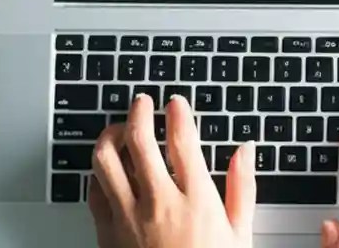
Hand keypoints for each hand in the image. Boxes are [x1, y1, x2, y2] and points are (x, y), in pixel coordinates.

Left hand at [89, 94, 256, 247]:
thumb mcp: (240, 235)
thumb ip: (242, 187)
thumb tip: (245, 151)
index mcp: (196, 200)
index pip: (182, 140)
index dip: (178, 113)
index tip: (176, 103)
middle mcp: (159, 203)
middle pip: (139, 140)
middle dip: (140, 112)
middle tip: (143, 103)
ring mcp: (128, 218)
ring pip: (106, 160)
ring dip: (111, 136)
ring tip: (120, 129)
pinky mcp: (106, 234)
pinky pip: (93, 191)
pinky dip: (98, 173)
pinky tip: (107, 169)